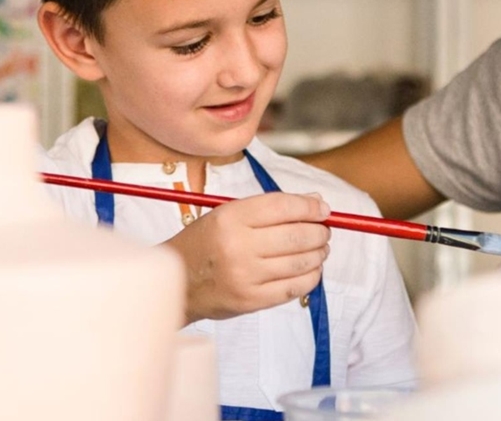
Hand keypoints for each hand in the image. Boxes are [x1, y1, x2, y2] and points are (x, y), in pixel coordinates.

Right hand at [164, 192, 330, 323]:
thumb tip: (315, 201)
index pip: (283, 207)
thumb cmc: (205, 244)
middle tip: (324, 231)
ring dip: (319, 254)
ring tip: (320, 249)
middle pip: (297, 235)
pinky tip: (311, 269)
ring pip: (301, 262)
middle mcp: (237, 247)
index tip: (323, 209)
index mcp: (230, 218)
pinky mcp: (252, 300)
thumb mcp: (227, 215)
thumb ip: (270, 207)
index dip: (310, 207)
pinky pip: (295, 288)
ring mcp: (245, 276)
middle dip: (319, 231)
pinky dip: (311, 277)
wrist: (176, 283)